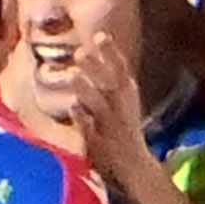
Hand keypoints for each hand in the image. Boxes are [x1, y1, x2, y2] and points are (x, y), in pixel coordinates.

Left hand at [66, 30, 151, 183]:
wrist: (132, 167)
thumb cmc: (123, 130)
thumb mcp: (122, 101)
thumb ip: (107, 79)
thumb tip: (88, 52)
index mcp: (127, 96)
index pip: (120, 70)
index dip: (111, 53)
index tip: (100, 35)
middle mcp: (120, 109)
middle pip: (108, 84)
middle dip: (96, 68)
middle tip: (80, 52)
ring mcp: (110, 126)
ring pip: (98, 105)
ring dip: (87, 90)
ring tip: (72, 76)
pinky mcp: (99, 143)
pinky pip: (90, 128)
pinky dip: (83, 118)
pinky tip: (73, 106)